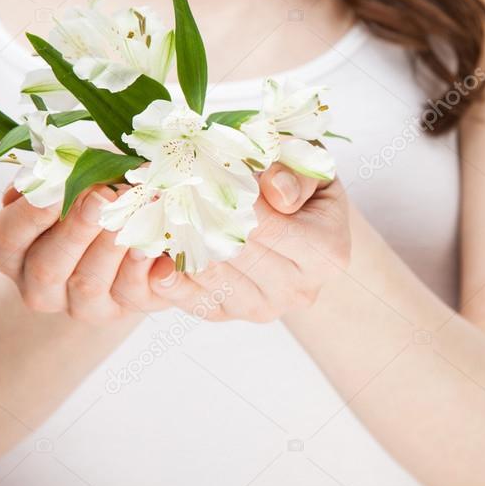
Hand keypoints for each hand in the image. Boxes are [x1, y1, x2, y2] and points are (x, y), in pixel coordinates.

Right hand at [0, 185, 170, 323]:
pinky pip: (133, 295)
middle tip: (104, 197)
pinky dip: (148, 270)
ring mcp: (82, 304)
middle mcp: (41, 286)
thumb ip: (63, 172)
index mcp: (17, 251)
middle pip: (46, 268)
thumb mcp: (79, 174)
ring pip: (88, 284)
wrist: (147, 224)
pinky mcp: (123, 309)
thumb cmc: (102, 192)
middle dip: (77, 230)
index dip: (29, 215)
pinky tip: (157, 250)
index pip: (7, 238)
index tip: (56, 191)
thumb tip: (51, 173)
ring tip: (136, 211)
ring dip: (113, 245)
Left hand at [145, 163, 350, 321]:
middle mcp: (298, 290)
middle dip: (200, 215)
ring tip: (159, 206)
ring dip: (179, 239)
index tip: (201, 169)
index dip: (232, 198)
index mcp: (326, 254)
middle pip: (235, 252)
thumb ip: (297, 176)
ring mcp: (263, 308)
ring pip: (209, 274)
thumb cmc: (305, 191)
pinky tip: (158, 241)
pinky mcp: (229, 316)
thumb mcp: (313, 171)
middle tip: (167, 184)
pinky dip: (168, 269)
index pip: (269, 227)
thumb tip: (273, 188)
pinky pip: (188, 297)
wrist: (304, 232)